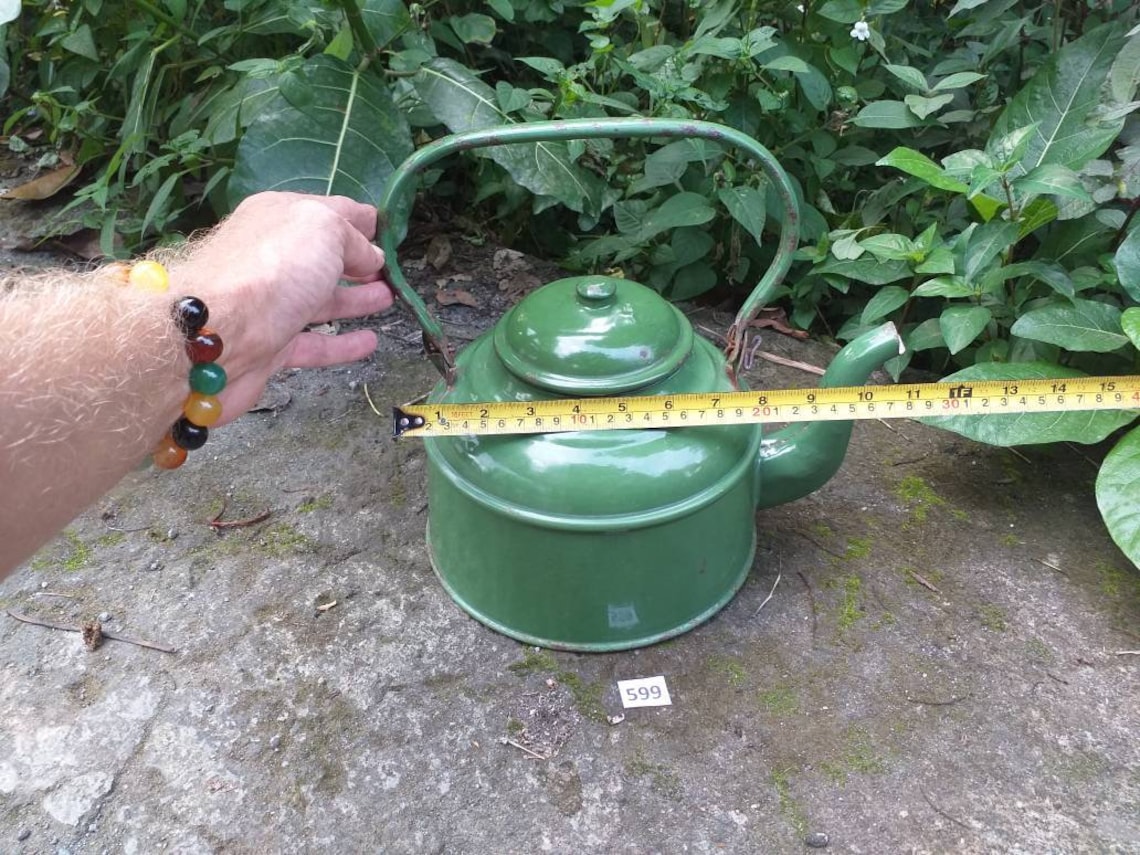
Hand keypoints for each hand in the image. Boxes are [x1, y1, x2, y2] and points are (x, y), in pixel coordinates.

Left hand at [172, 192, 393, 423]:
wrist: (214, 336)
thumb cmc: (272, 269)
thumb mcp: (322, 230)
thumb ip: (352, 238)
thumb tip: (371, 256)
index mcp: (279, 217)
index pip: (328, 212)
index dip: (359, 219)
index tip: (387, 228)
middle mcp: (272, 257)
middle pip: (322, 257)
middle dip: (358, 261)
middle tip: (390, 270)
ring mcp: (270, 304)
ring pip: (320, 300)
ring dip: (355, 299)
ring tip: (388, 298)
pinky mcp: (270, 346)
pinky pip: (314, 344)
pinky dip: (343, 344)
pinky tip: (370, 343)